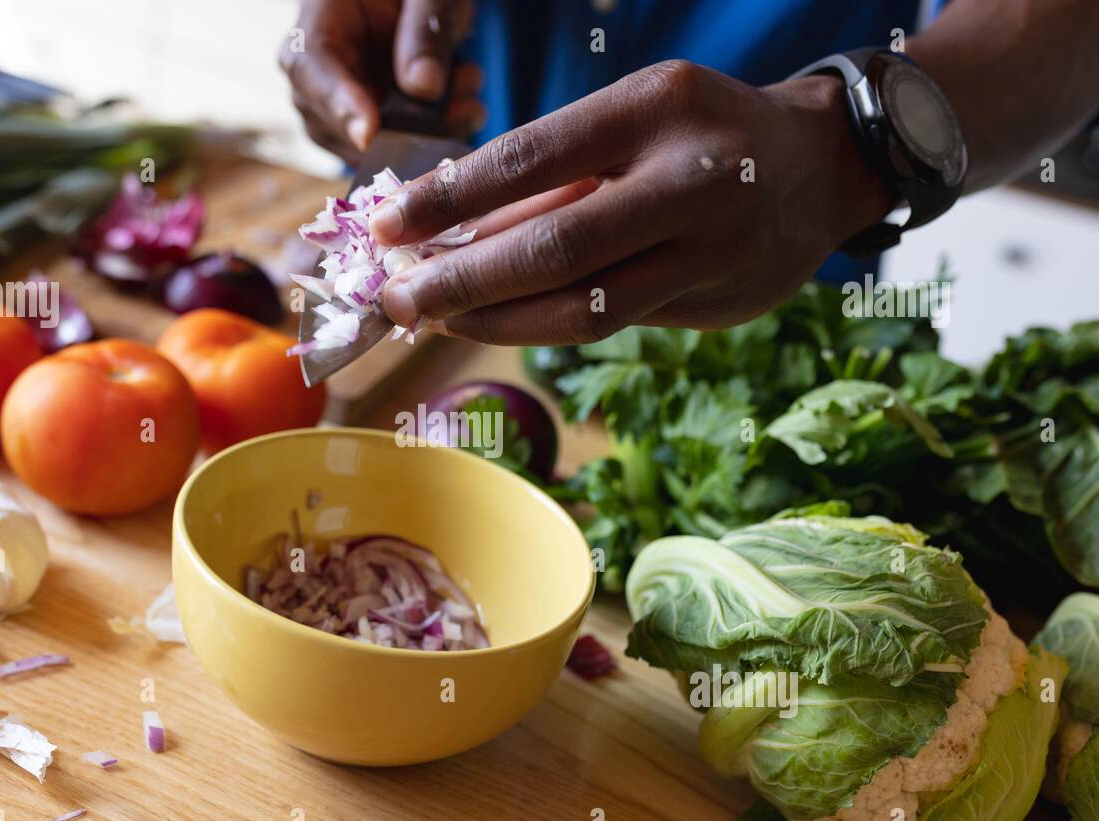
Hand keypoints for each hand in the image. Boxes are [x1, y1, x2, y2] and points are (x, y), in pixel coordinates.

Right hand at [279, 0, 484, 163]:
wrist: (431, 0)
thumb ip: (426, 32)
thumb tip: (423, 89)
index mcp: (321, 14)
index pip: (307, 63)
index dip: (336, 103)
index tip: (370, 133)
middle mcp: (321, 62)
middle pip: (328, 116)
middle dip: (393, 129)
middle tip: (454, 115)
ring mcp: (342, 95)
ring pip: (360, 142)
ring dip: (418, 136)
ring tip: (469, 106)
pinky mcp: (370, 119)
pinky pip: (389, 145)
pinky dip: (431, 139)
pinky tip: (466, 112)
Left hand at [370, 61, 894, 344]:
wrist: (821, 165)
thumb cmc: (698, 133)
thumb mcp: (627, 121)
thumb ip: (549, 178)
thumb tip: (447, 228)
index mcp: (652, 108)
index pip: (529, 159)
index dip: (448, 202)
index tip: (386, 228)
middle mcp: (688, 180)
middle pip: (553, 249)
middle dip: (461, 282)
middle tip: (398, 299)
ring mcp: (710, 249)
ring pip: (584, 307)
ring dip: (496, 321)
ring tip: (437, 320)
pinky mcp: (717, 302)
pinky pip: (613, 323)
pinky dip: (546, 326)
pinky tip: (498, 324)